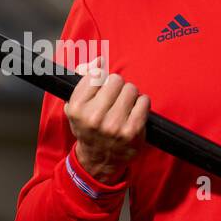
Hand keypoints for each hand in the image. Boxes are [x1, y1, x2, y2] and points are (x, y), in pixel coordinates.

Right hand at [64, 55, 149, 184]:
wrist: (99, 159)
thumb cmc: (88, 127)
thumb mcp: (76, 104)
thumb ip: (83, 77)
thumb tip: (99, 60)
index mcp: (77, 108)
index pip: (96, 74)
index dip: (101, 78)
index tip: (101, 87)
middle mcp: (94, 117)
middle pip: (116, 80)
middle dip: (117, 86)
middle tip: (114, 98)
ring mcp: (114, 125)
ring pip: (131, 89)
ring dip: (130, 95)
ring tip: (124, 106)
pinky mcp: (132, 131)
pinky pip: (144, 101)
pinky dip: (141, 104)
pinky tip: (134, 112)